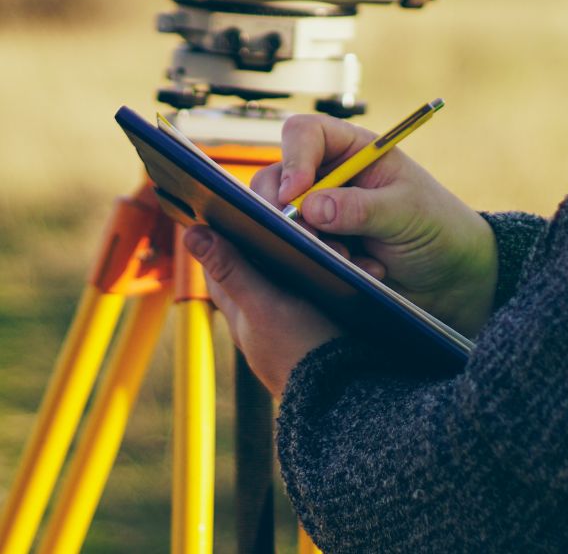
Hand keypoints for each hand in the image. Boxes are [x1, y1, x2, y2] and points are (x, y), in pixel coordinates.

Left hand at [183, 225, 340, 397]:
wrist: (345, 391)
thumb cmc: (297, 350)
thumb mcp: (262, 305)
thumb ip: (231, 269)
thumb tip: (192, 233)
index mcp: (236, 303)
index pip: (225, 250)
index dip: (235, 221)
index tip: (255, 196)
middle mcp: (258, 306)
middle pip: (262, 253)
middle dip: (285, 231)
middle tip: (307, 215)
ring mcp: (289, 311)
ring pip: (297, 263)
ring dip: (317, 248)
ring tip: (339, 245)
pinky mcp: (319, 314)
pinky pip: (323, 278)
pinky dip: (335, 267)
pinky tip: (355, 261)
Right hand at [251, 113, 497, 337]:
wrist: (450, 274)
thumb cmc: (438, 227)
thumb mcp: (407, 213)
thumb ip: (362, 208)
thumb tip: (311, 208)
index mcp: (355, 150)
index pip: (306, 133)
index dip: (294, 158)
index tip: (297, 194)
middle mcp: (332, 176)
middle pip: (277, 177)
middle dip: (285, 210)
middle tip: (308, 237)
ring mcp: (322, 213)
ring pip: (281, 219)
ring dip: (307, 242)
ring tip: (349, 259)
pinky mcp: (321, 246)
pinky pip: (297, 253)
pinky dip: (321, 264)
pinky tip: (362, 271)